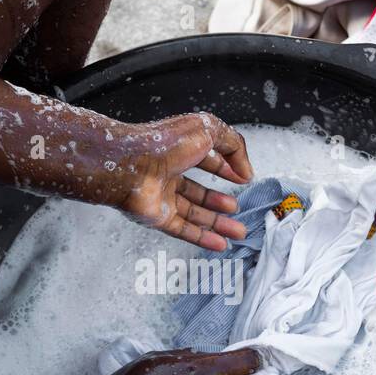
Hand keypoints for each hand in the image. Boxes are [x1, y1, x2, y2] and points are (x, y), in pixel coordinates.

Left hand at [112, 113, 253, 250]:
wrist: (129, 164)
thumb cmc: (162, 143)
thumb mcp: (209, 130)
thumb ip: (234, 145)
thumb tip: (245, 169)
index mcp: (180, 149)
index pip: (206, 160)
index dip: (225, 168)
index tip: (243, 177)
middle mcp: (170, 172)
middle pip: (199, 192)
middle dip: (220, 202)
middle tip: (238, 209)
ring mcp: (163, 196)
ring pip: (194, 214)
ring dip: (217, 223)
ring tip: (238, 230)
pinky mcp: (157, 217)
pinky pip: (183, 231)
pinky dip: (203, 238)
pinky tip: (220, 244)